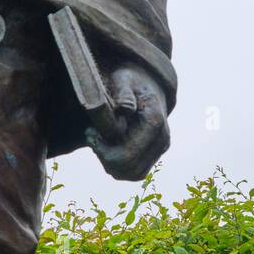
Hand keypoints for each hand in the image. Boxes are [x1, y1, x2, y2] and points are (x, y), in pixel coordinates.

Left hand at [86, 63, 169, 179]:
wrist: (149, 83)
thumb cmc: (132, 80)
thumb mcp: (124, 79)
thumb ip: (124, 92)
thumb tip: (125, 109)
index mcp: (154, 121)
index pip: (127, 154)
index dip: (102, 150)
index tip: (90, 132)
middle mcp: (162, 138)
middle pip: (128, 168)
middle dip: (104, 157)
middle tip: (92, 137)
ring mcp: (161, 148)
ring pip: (133, 174)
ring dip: (111, 164)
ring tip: (99, 142)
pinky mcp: (156, 153)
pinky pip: (137, 172)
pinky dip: (119, 166)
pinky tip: (108, 147)